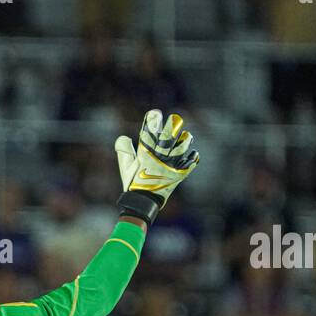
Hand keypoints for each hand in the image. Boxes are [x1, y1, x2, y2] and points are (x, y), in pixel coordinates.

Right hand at [114, 109, 198, 224]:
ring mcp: (170, 167)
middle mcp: (158, 160)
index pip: (148, 135)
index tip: (155, 113)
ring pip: (180, 149)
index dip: (151, 123)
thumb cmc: (133, 184)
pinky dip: (191, 158)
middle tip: (175, 119)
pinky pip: (188, 164)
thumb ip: (124, 151)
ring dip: (184, 141)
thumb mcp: (125, 167)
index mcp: (144, 156)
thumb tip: (123, 137)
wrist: (144, 203)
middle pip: (166, 140)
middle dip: (171, 128)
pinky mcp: (179, 175)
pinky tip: (192, 154)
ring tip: (187, 136)